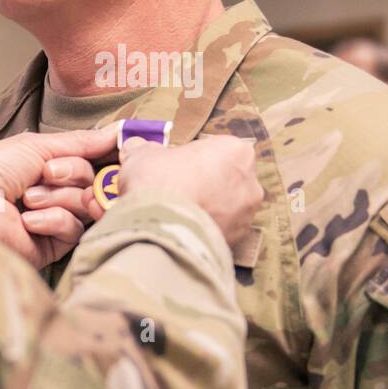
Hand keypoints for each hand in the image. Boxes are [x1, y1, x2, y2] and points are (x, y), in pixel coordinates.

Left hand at [0, 128, 116, 268]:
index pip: (90, 161)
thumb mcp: (39, 146)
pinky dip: (53, 219)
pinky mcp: (50, 247)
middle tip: (47, 173)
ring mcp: (52, 221)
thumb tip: (120, 131)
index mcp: (47, 167)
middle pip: (93, 182)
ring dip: (59, 197)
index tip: (122, 146)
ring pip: (86, 205)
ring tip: (29, 198)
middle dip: (72, 174)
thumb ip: (82, 142)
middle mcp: (53, 193)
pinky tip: (29, 219)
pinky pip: (73, 230)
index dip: (104, 155)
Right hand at [87, 135, 262, 247]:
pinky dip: (206, 229)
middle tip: (177, 190)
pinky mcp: (239, 241)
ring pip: (226, 206)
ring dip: (207, 208)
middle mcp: (251, 181)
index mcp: (235, 150)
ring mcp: (247, 214)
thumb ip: (145, 149)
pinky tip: (184, 229)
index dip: (192, 158)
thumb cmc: (159, 183)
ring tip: (177, 213)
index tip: (175, 167)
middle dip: (204, 183)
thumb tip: (136, 148)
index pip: (215, 149)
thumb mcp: (142, 155)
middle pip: (225, 178)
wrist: (161, 231)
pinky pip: (221, 229)